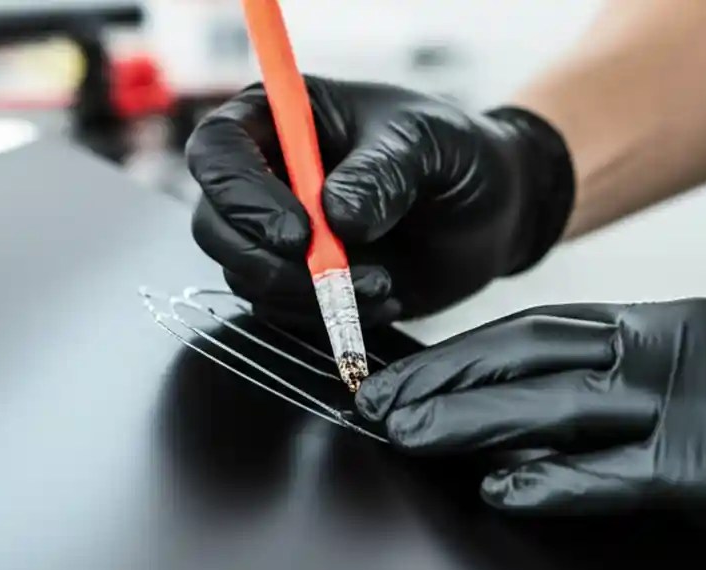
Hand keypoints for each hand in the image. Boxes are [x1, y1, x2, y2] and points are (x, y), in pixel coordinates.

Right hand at [186, 77, 573, 325]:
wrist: (491, 211)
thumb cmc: (455, 154)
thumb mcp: (430, 142)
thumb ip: (384, 171)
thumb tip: (337, 214)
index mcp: (281, 117)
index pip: (219, 150)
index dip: (241, 196)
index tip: (299, 234)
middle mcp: (266, 175)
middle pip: (214, 225)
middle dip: (269, 261)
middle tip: (336, 274)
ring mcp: (276, 233)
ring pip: (246, 276)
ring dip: (307, 294)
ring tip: (382, 282)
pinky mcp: (298, 281)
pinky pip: (282, 311)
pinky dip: (327, 316)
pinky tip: (381, 299)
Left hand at [356, 299, 705, 568]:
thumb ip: (654, 388)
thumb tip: (572, 423)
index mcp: (672, 327)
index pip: (543, 331)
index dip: (467, 352)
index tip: (411, 372)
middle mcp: (669, 351)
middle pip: (528, 355)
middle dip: (442, 377)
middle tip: (377, 401)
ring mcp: (689, 404)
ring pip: (551, 405)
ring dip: (468, 420)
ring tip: (402, 436)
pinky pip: (612, 472)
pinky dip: (548, 478)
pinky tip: (496, 487)